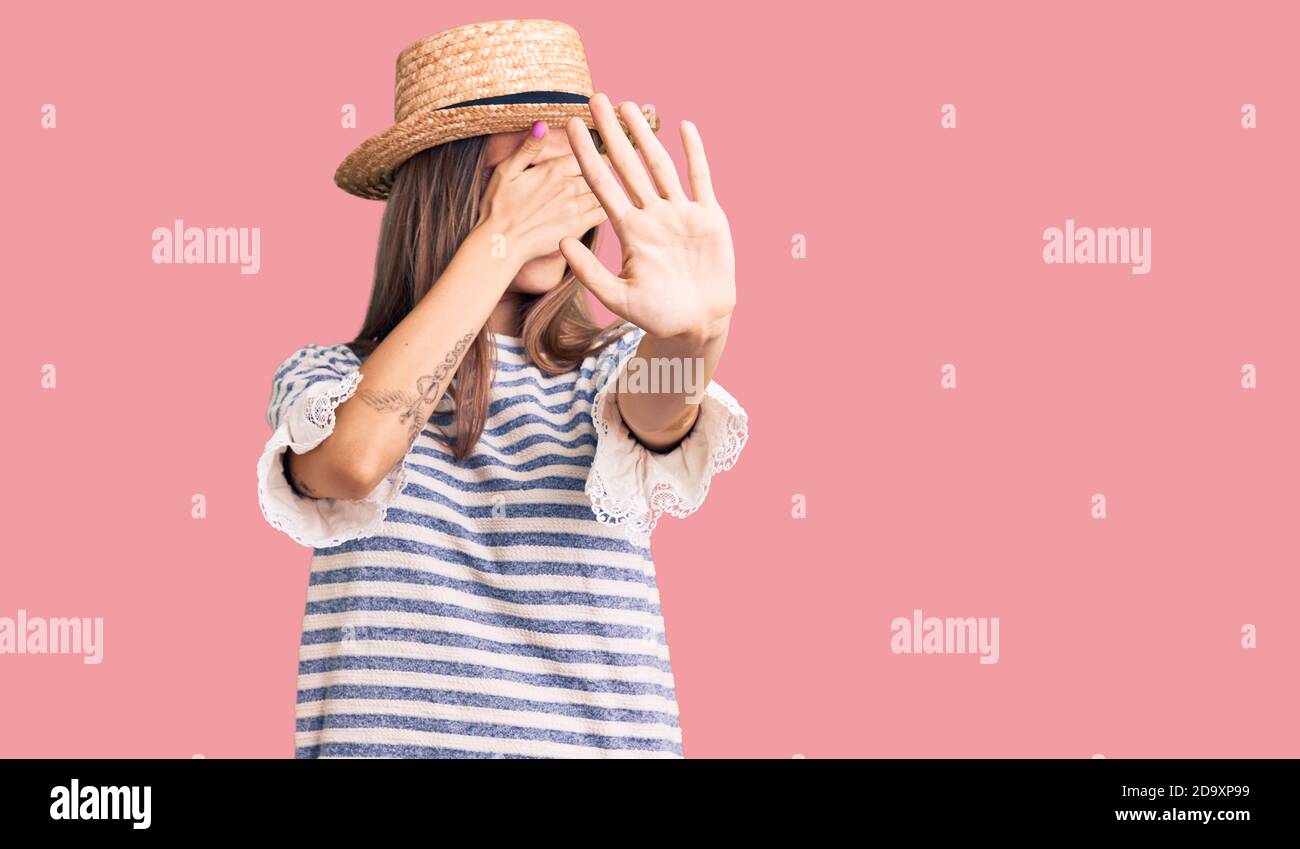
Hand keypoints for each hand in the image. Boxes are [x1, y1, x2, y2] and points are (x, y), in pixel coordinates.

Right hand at [475, 123, 608, 268]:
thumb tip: (542, 124)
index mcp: (553, 169)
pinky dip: (606, 205)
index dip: (595, 150)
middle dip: (605, 166)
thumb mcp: (506, 171)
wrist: (501, 244)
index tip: (602, 148)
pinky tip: (606, 203)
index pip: (586, 152)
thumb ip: (528, 148)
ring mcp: (576, 208)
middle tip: (614, 161)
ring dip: (608, 185)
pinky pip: (602, 212)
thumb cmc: (498, 206)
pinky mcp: (578, 227)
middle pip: (598, 170)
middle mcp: (569, 187)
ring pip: (603, 190)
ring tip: (612, 181)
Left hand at [561, 94, 735, 342]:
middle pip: (628, 165)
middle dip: (612, 132)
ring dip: (646, 135)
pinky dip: (694, 153)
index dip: (587, 155)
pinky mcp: (708, 217)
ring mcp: (680, 214)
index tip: (572, 128)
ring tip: (630, 106)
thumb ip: (590, 272)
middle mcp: (652, 216)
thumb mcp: (618, 297)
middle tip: (596, 98)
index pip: (602, 184)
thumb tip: (562, 242)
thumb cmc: (657, 315)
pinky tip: (684, 127)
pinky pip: (700, 179)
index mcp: (630, 232)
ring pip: (659, 165)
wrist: (698, 324)